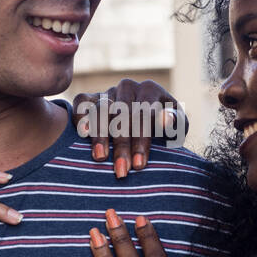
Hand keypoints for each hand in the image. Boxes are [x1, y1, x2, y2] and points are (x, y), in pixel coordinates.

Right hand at [72, 80, 187, 178]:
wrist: (148, 123)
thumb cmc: (164, 129)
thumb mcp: (175, 128)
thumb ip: (174, 124)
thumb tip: (166, 119)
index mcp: (151, 90)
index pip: (145, 114)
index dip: (142, 141)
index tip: (139, 165)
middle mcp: (128, 87)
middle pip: (122, 114)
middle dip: (122, 145)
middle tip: (121, 170)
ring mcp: (108, 92)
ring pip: (101, 109)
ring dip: (101, 135)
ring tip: (101, 157)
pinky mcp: (90, 98)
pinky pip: (81, 103)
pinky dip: (81, 117)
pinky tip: (83, 134)